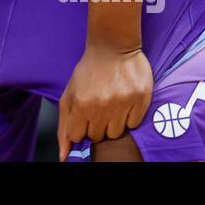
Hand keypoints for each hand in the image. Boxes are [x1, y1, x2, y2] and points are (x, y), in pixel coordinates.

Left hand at [57, 43, 152, 160]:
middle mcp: (102, 106)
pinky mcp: (140, 99)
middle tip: (98, 107)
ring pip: (116, 133)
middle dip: (96, 125)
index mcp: (81, 104)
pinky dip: (129, 117)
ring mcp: (123, 103)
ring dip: (113, 122)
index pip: (77, 136)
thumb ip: (64, 127)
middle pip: (97, 137)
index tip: (83, 115)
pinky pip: (134, 124)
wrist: (113, 47)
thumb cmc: (89, 72)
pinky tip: (123, 101)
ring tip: (111, 104)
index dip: (79, 127)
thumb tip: (63, 158)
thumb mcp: (69, 95)